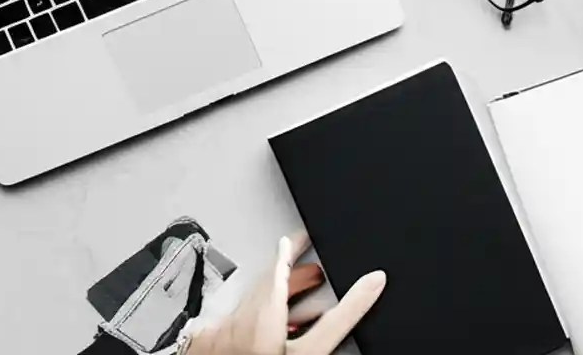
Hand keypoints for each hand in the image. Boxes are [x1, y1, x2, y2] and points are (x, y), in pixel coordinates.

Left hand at [187, 232, 385, 354]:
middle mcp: (236, 319)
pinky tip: (265, 333)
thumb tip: (373, 282)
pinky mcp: (209, 346)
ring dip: (273, 300)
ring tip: (297, 304)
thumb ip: (343, 316)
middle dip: (288, 276)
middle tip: (310, 272)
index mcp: (263, 312)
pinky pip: (233, 324)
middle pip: (264, 285)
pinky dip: (253, 321)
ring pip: (248, 306)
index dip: (290, 252)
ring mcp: (219, 334)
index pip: (277, 268)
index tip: (298, 240)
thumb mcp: (314, 350)